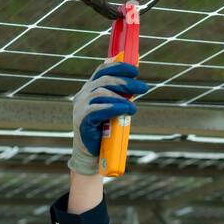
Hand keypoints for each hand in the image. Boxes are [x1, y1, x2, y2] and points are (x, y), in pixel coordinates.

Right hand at [68, 60, 146, 174]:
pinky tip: (126, 110)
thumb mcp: (114, 110)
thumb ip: (120, 98)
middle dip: (126, 82)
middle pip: (104, 80)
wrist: (92, 155)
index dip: (119, 67)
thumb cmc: (105, 132)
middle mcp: (83, 95)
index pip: (103, 71)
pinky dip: (114, 108)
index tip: (136, 71)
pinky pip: (98, 109)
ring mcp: (80, 107)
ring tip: (133, 108)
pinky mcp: (82, 119)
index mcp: (90, 90)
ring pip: (101, 92)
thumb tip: (136, 86)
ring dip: (121, 98)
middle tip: (143, 88)